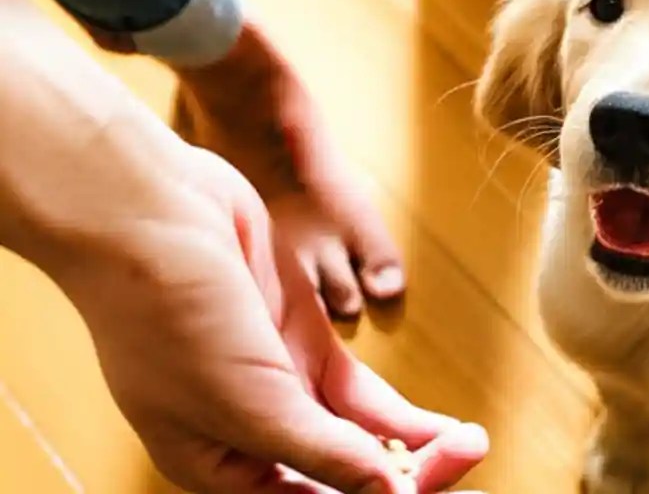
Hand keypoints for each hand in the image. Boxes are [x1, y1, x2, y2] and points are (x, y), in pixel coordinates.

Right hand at [57, 147, 486, 492]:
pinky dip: (402, 417)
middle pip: (341, 479)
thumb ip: (322, 451)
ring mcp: (280, 386)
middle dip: (404, 479)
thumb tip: (388, 493)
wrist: (149, 213)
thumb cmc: (168, 314)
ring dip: (414, 449)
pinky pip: (363, 396)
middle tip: (462, 465)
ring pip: (359, 439)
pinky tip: (443, 429)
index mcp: (217, 470)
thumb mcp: (248, 401)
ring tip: (469, 447)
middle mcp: (250, 436)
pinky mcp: (304, 342)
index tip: (426, 491)